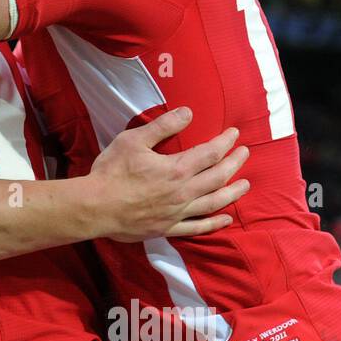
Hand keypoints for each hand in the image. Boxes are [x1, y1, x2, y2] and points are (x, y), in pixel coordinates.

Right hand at [86, 107, 249, 242]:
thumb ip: (162, 126)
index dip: (225, 142)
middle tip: (245, 153)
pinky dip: (214, 223)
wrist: (94, 207)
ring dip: (233, 192)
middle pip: (218, 177)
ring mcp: (177, 212)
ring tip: (246, 184)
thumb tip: (188, 112)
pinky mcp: (168, 227)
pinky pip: (197, 227)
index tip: (234, 134)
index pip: (210, 153)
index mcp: (176, 169)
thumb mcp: (132, 140)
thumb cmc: (111, 172)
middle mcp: (183, 192)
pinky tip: (226, 218)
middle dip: (234, 163)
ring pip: (214, 202)